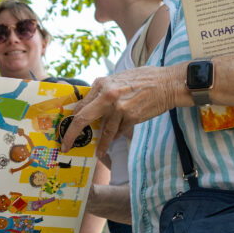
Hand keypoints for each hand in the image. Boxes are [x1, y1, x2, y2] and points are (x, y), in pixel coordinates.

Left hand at [61, 66, 178, 153]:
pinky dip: (117, 136)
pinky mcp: (132, 118)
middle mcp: (108, 96)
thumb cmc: (143, 79)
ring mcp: (120, 108)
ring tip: (98, 153)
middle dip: (71, 134)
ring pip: (105, 131)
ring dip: (101, 144)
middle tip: (66, 146)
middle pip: (83, 118)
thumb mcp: (117, 79)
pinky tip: (115, 139)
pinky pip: (120, 131)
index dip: (71, 120)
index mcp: (102, 84)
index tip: (66, 130)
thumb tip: (88, 106)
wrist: (167, 83)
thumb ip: (102, 92)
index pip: (81, 105)